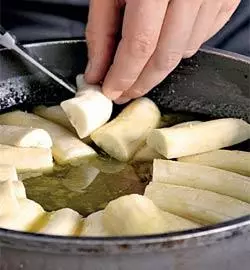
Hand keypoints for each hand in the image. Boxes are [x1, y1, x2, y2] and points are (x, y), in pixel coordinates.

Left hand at [84, 0, 239, 102]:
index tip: (112, 92)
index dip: (124, 76)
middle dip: (142, 83)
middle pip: (165, 57)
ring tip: (142, 64)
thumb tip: (97, 71)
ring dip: (159, 67)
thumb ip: (101, 33)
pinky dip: (180, 49)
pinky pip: (202, 39)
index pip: (140, 45)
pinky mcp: (225, 0)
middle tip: (125, 92)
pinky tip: (165, 44)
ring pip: (184, 52)